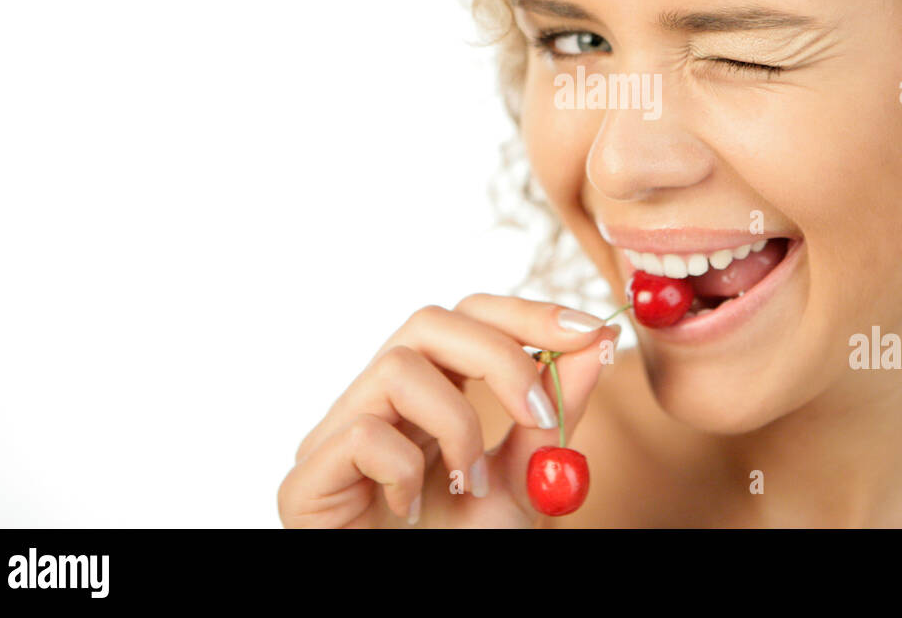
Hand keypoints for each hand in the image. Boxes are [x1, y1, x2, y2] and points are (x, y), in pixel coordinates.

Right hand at [277, 294, 620, 527]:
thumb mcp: (523, 481)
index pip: (468, 317)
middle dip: (500, 357)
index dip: (527, 313)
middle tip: (540, 413)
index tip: (589, 331)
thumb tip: (596, 344)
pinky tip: (412, 510)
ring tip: (471, 484)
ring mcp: (334, 437)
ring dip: (456, 424)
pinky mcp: (305, 481)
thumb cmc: (460, 552)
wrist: (420, 613)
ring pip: (396, 367)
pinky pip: (362, 436)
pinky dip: (406, 470)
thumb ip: (550, 417)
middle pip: (429, 322)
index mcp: (427, 394)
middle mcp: (376, 403)